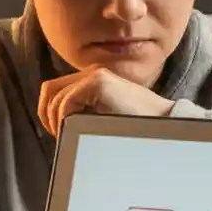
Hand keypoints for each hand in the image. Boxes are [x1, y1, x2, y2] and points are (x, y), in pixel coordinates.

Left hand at [38, 65, 175, 136]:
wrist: (164, 122)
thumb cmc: (137, 125)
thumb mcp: (105, 117)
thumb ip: (85, 114)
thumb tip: (59, 128)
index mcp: (93, 80)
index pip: (56, 90)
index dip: (50, 112)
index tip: (59, 133)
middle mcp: (91, 73)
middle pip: (49, 90)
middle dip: (48, 116)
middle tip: (58, 136)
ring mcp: (94, 76)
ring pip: (56, 99)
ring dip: (57, 122)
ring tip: (69, 137)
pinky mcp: (98, 83)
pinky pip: (66, 103)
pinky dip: (66, 119)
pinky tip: (77, 130)